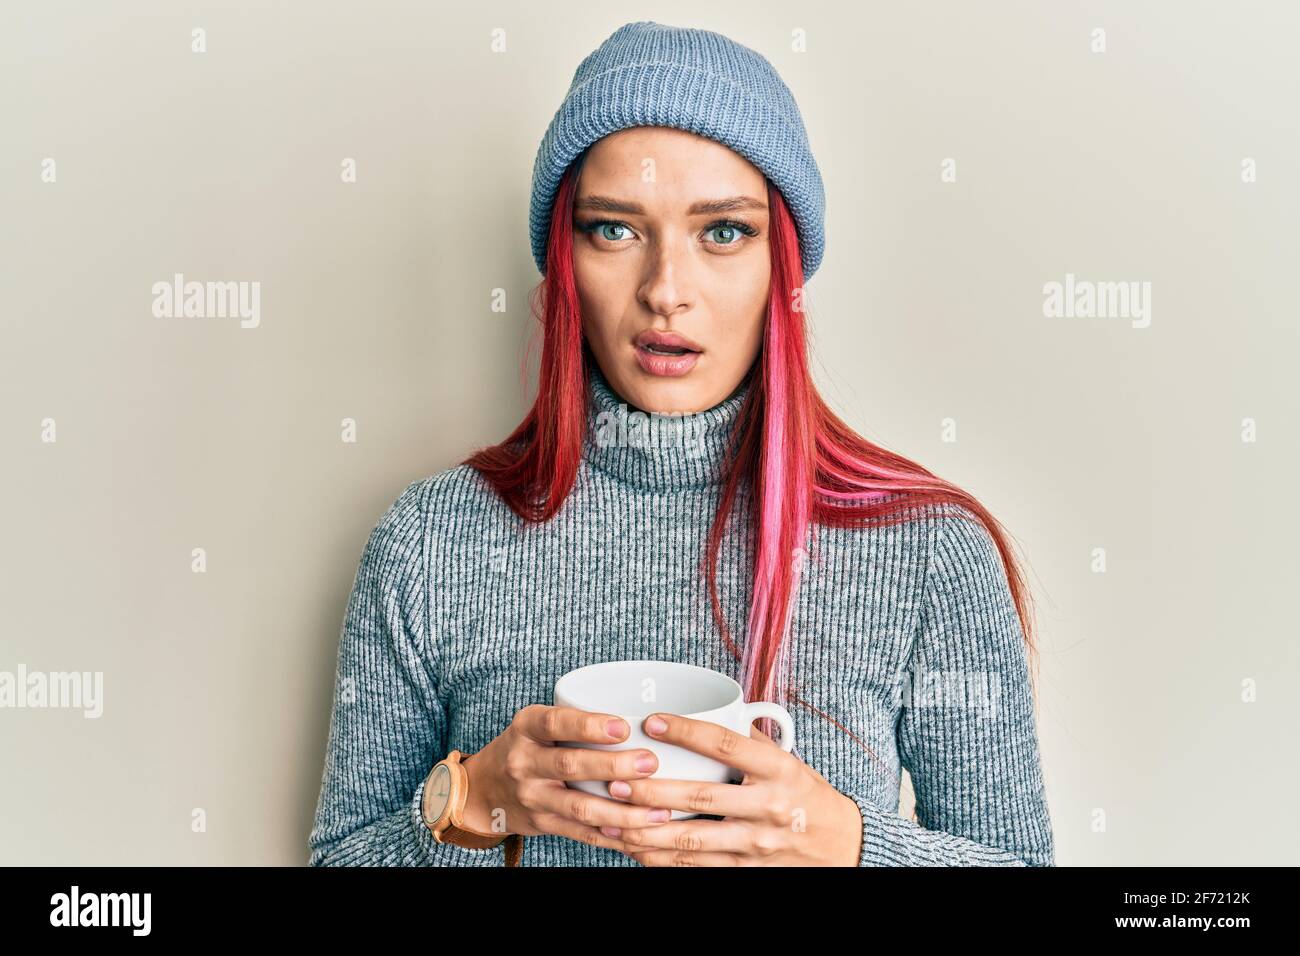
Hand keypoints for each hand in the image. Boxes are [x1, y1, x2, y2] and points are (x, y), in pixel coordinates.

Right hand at [448, 704, 673, 853]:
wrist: (484, 789)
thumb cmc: (527, 747)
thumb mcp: (537, 723)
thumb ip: (574, 721)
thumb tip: (641, 722)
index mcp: (526, 728)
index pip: (556, 723)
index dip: (589, 725)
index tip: (623, 727)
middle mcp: (524, 762)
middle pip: (571, 765)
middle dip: (615, 766)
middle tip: (652, 763)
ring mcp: (532, 797)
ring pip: (581, 808)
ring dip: (623, 812)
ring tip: (659, 810)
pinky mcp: (542, 825)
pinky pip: (582, 833)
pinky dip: (613, 835)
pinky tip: (640, 834)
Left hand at [598, 713, 863, 865]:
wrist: (843, 847)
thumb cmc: (806, 796)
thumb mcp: (788, 761)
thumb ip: (750, 740)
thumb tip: (709, 711)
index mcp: (779, 769)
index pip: (726, 745)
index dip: (686, 731)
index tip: (651, 722)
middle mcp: (769, 806)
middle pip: (700, 797)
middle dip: (652, 790)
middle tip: (617, 782)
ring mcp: (758, 844)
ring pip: (692, 840)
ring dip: (647, 832)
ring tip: (614, 821)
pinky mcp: (749, 872)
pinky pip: (698, 868)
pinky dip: (664, 861)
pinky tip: (638, 851)